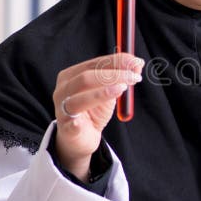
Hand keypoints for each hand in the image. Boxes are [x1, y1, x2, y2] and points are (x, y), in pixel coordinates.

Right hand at [53, 53, 143, 180]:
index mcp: (71, 76)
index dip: (115, 61)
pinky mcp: (66, 129)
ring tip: (122, 89)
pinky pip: (71, 124)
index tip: (135, 62)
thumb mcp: (109, 91)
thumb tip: (138, 63)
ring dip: (102, 92)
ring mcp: (62, 109)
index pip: (94, 64)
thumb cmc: (93, 110)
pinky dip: (77, 123)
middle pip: (86, 78)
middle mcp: (63, 90)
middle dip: (113, 75)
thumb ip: (120, 77)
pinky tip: (82, 122)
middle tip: (134, 77)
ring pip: (79, 99)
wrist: (81, 138)